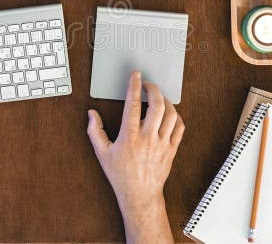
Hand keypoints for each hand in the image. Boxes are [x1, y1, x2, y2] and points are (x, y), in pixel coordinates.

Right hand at [86, 71, 184, 243]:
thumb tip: (91, 114)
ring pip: (171, 114)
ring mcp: (162, 144)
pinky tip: (169, 114)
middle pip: (157, 105)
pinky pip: (179, 127)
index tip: (136, 75)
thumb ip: (95, 131)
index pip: (133, 104)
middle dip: (154, 89)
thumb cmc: (120, 174)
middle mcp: (147, 138)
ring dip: (166, 101)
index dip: (134, 86)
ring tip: (158, 99)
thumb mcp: (102, 153)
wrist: (139, 195)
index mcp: (129, 137)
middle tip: (148, 85)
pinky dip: (176, 116)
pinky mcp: (172, 149)